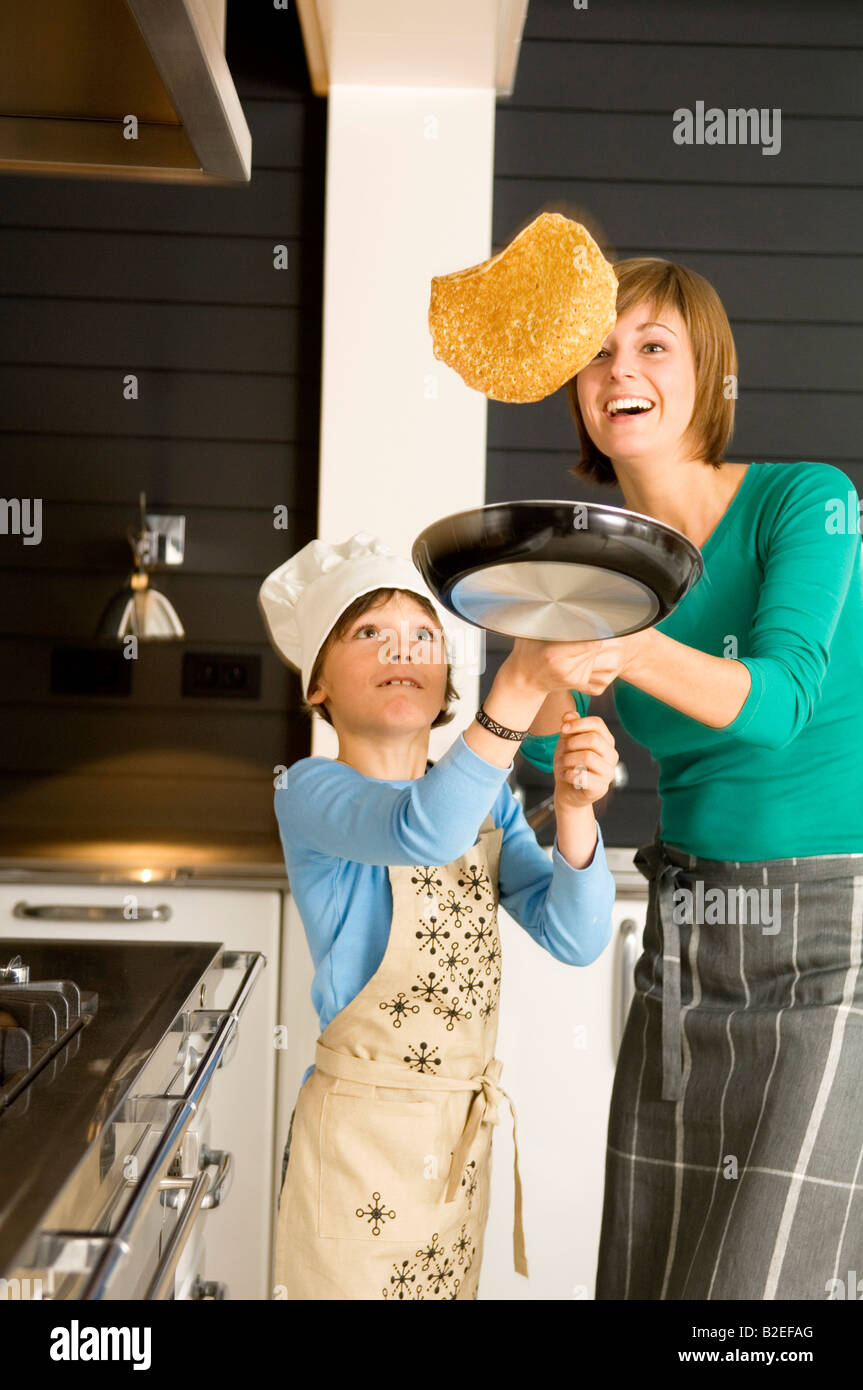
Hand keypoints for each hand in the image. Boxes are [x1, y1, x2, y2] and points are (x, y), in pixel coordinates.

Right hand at [504, 630, 650, 696]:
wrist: (525, 681)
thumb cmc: (526, 653)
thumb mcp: (529, 632)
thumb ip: (543, 618)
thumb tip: (555, 599)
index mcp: (555, 654)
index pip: (590, 639)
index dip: (593, 628)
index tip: (590, 619)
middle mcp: (566, 668)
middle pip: (595, 644)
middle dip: (592, 634)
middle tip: (582, 628)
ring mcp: (574, 677)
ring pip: (595, 652)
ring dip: (590, 644)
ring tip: (573, 642)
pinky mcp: (580, 681)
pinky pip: (591, 660)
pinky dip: (587, 654)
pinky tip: (573, 653)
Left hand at [553, 713, 618, 808]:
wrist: (568, 791)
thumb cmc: (570, 763)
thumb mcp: (567, 741)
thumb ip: (570, 727)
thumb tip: (569, 714)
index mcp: (606, 741)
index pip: (597, 724)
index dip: (578, 723)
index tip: (562, 728)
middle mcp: (612, 756)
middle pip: (593, 739)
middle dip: (572, 743)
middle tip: (562, 750)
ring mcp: (608, 773)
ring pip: (588, 757)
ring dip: (568, 759)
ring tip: (561, 763)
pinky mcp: (601, 788)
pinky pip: (583, 776)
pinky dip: (568, 774)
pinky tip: (564, 775)